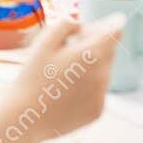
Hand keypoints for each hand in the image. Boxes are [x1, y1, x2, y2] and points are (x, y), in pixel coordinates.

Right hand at [10, 18, 123, 139]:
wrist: (25, 118)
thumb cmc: (31, 78)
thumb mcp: (43, 42)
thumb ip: (66, 24)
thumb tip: (81, 26)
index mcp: (93, 54)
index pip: (116, 30)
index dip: (106, 24)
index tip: (91, 29)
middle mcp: (104, 75)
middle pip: (108, 51)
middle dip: (92, 46)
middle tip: (65, 50)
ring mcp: (102, 95)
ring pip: (102, 72)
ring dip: (88, 68)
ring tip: (60, 75)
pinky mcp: (97, 111)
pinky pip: (97, 92)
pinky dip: (85, 88)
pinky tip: (62, 93)